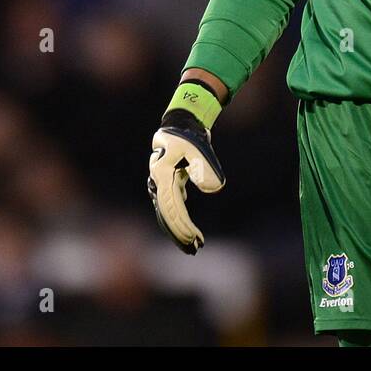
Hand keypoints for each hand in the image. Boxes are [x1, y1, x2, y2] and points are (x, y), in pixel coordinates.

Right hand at [147, 111, 225, 253]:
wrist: (181, 122)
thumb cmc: (190, 134)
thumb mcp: (199, 148)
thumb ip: (205, 167)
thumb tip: (213, 188)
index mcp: (162, 175)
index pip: (172, 208)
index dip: (182, 225)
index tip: (195, 238)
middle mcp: (158, 182)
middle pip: (167, 214)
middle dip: (179, 233)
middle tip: (195, 248)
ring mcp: (161, 183)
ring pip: (167, 213)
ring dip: (178, 229)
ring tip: (194, 244)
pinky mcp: (169, 183)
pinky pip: (171, 206)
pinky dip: (179, 219)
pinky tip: (188, 228)